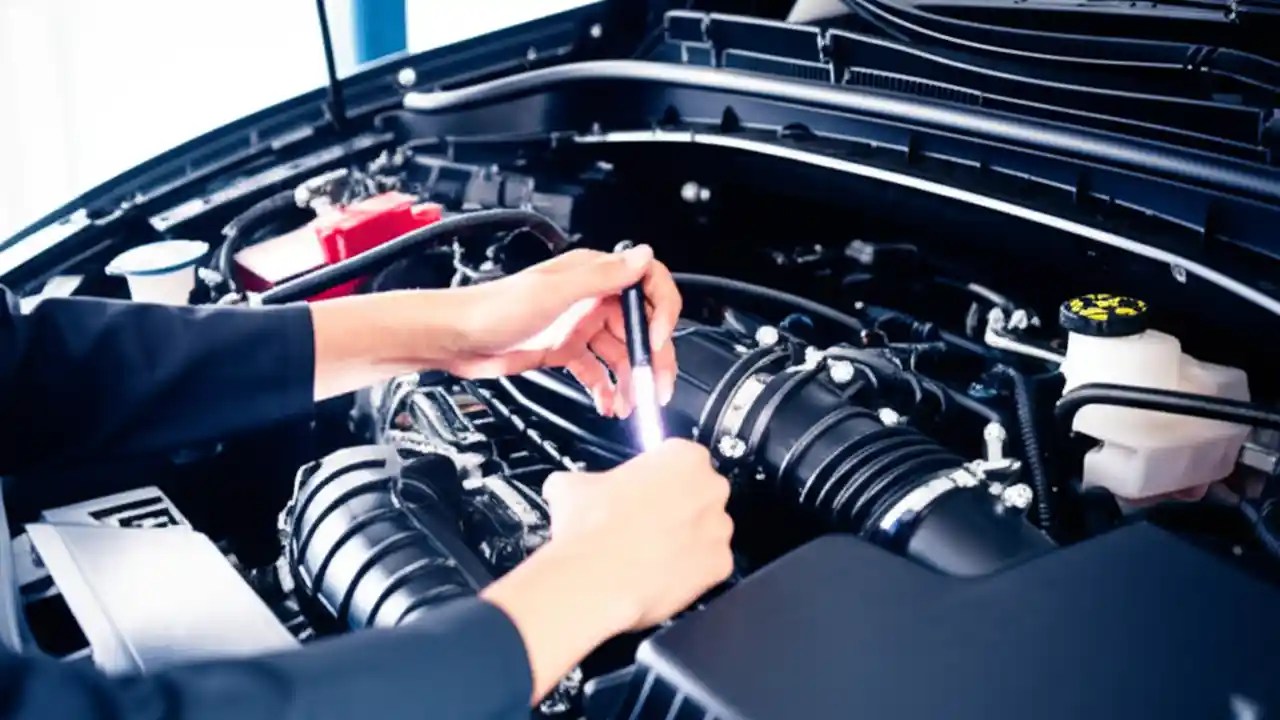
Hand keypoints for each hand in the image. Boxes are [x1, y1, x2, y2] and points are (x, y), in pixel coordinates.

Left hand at [443, 245, 680, 417]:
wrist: (455, 338)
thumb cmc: (492, 308)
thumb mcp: (553, 292)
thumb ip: (601, 275)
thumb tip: (643, 256)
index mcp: (593, 275)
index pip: (648, 285)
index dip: (660, 313)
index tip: (656, 342)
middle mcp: (591, 298)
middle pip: (639, 328)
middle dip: (652, 361)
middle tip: (654, 390)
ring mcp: (578, 326)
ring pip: (621, 355)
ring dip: (631, 381)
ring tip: (632, 405)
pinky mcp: (565, 350)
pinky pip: (598, 371)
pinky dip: (607, 389)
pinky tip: (609, 404)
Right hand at [478, 439, 731, 702]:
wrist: (593, 580)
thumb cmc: (587, 527)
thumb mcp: (572, 486)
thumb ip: (585, 480)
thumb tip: (565, 487)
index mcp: (684, 457)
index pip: (681, 460)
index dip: (660, 479)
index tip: (645, 493)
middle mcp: (711, 488)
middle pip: (701, 494)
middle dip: (680, 507)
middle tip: (648, 524)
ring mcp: (720, 528)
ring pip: (708, 531)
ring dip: (688, 540)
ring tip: (653, 554)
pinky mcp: (721, 566)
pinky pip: (710, 566)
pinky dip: (692, 571)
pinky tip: (662, 575)